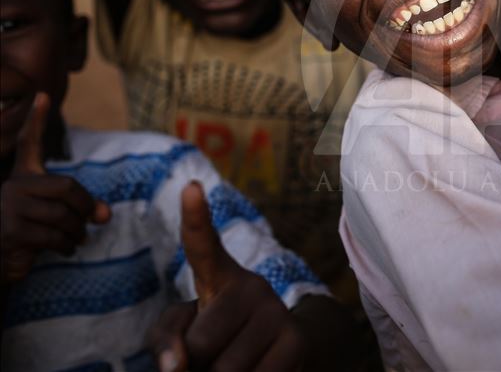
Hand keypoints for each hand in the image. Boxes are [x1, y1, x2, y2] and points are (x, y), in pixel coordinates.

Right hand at [1, 93, 109, 283]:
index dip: (36, 120)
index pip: (29, 144)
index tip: (42, 95)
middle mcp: (13, 187)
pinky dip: (67, 245)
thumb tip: (106, 215)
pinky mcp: (11, 231)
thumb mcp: (59, 215)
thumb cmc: (33, 233)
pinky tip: (65, 249)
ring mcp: (9, 208)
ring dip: (77, 231)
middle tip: (91, 222)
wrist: (2, 261)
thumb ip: (82, 207)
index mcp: (23, 177)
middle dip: (85, 207)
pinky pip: (54, 235)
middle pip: (68, 187)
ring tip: (75, 239)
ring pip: (64, 215)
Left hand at [150, 182, 305, 370]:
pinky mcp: (295, 341)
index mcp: (218, 275)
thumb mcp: (182, 330)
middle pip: (199, 343)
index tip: (190, 187)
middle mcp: (252, 285)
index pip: (202, 244)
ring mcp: (277, 311)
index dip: (195, 217)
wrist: (281, 351)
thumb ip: (165, 340)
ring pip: (226, 371)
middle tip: (212, 357)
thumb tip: (177, 367)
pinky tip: (255, 371)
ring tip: (234, 364)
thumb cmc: (216, 337)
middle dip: (196, 364)